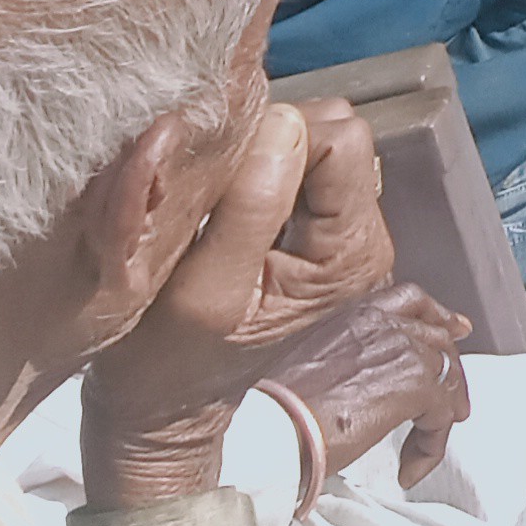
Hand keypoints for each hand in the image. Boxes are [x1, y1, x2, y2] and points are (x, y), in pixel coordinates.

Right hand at [84, 99, 396, 508]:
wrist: (164, 401)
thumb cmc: (170, 358)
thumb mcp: (202, 293)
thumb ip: (249, 209)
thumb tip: (285, 124)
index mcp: (349, 254)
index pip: (341, 144)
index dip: (277, 140)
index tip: (222, 178)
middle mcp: (361, 233)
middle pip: (331, 132)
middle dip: (269, 141)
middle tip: (210, 189)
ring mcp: (339, 226)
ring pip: (310, 137)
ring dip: (256, 152)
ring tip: (209, 199)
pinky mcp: (311, 220)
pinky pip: (291, 159)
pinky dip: (251, 165)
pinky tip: (217, 202)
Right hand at [259, 283, 472, 489]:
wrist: (271, 429)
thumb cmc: (273, 409)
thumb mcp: (306, 366)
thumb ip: (339, 361)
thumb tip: (348, 385)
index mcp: (354, 315)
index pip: (409, 300)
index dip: (437, 316)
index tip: (456, 330)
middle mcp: (383, 323)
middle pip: (437, 340)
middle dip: (450, 369)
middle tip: (454, 401)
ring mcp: (404, 349)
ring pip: (446, 377)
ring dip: (441, 415)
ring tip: (427, 446)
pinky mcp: (416, 384)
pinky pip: (442, 415)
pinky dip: (432, 446)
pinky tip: (411, 469)